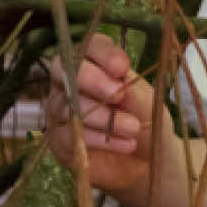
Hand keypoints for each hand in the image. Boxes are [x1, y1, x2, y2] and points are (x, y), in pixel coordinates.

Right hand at [43, 33, 159, 196]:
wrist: (148, 159)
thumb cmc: (146, 120)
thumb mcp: (148, 102)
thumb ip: (132, 89)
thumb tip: (117, 79)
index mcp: (95, 64)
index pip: (89, 47)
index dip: (102, 54)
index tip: (122, 68)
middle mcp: (70, 83)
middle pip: (65, 70)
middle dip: (93, 81)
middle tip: (119, 95)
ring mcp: (60, 110)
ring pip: (69, 106)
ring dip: (105, 117)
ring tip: (133, 128)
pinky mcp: (59, 140)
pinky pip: (70, 135)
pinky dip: (100, 139)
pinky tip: (124, 144)